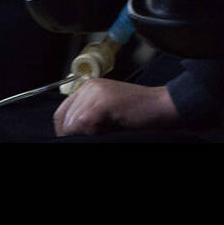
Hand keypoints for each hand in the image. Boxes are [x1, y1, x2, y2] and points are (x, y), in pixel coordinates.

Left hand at [52, 79, 177, 136]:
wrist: (162, 106)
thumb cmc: (139, 112)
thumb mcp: (108, 110)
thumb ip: (89, 114)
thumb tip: (69, 131)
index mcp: (89, 87)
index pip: (61, 113)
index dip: (66, 130)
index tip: (79, 138)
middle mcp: (89, 86)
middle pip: (63, 119)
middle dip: (75, 133)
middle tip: (97, 134)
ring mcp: (95, 93)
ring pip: (72, 124)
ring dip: (86, 133)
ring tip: (106, 129)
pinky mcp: (101, 103)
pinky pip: (82, 124)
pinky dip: (92, 133)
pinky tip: (108, 128)